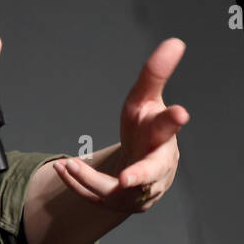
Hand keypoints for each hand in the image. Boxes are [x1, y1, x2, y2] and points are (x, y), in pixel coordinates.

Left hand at [53, 38, 188, 212]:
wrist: (143, 166)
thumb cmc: (146, 128)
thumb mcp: (146, 98)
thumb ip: (156, 73)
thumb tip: (175, 41)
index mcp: (162, 135)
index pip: (169, 126)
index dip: (173, 120)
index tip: (180, 113)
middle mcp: (156, 165)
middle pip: (152, 171)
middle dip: (140, 175)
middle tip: (126, 179)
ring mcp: (140, 188)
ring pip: (119, 191)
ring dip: (92, 179)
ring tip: (70, 165)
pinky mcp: (121, 201)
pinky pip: (98, 197)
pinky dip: (79, 184)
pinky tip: (63, 168)